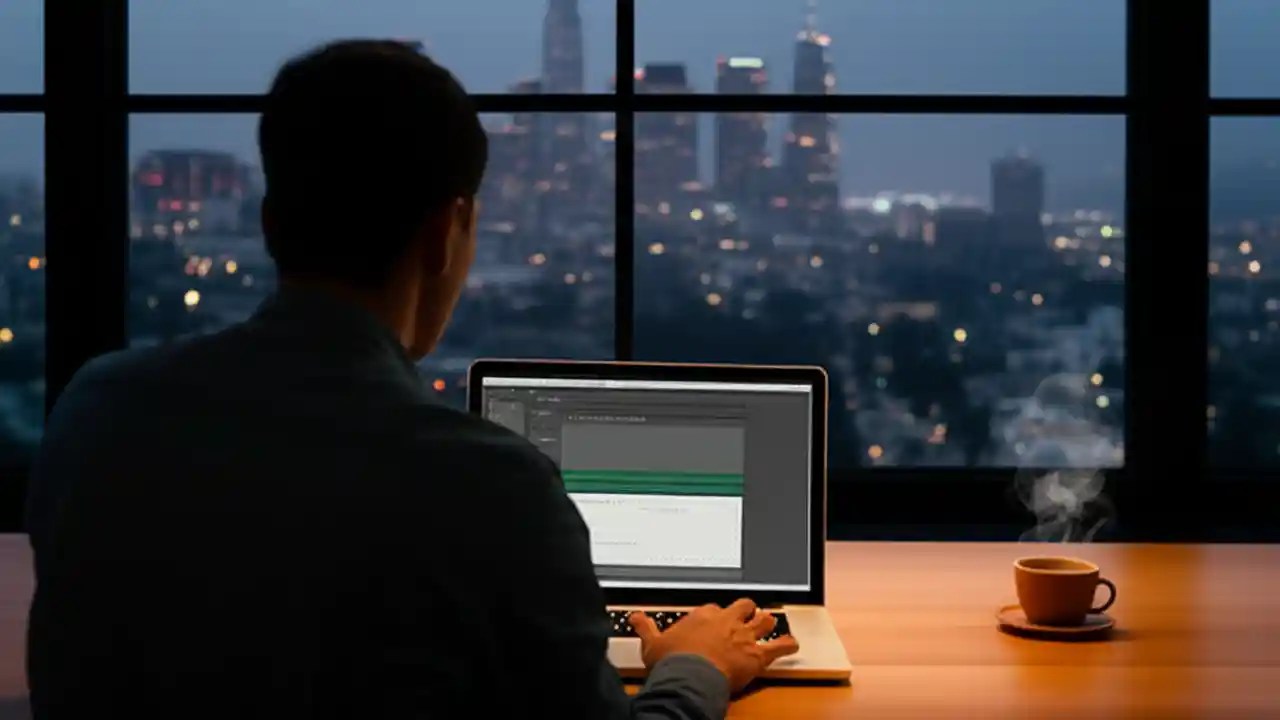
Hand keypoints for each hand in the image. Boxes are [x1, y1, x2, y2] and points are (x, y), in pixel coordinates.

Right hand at [629, 599, 800, 692]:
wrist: (689, 678)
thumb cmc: (673, 662)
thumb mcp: (653, 643)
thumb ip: (646, 628)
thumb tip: (635, 618)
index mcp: (702, 616)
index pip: (712, 608)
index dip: (714, 614)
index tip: (713, 619)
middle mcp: (726, 621)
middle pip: (743, 606)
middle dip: (746, 610)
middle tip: (747, 615)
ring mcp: (743, 637)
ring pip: (764, 620)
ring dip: (768, 621)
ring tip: (771, 622)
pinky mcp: (756, 655)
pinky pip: (778, 646)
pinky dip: (787, 645)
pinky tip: (792, 644)